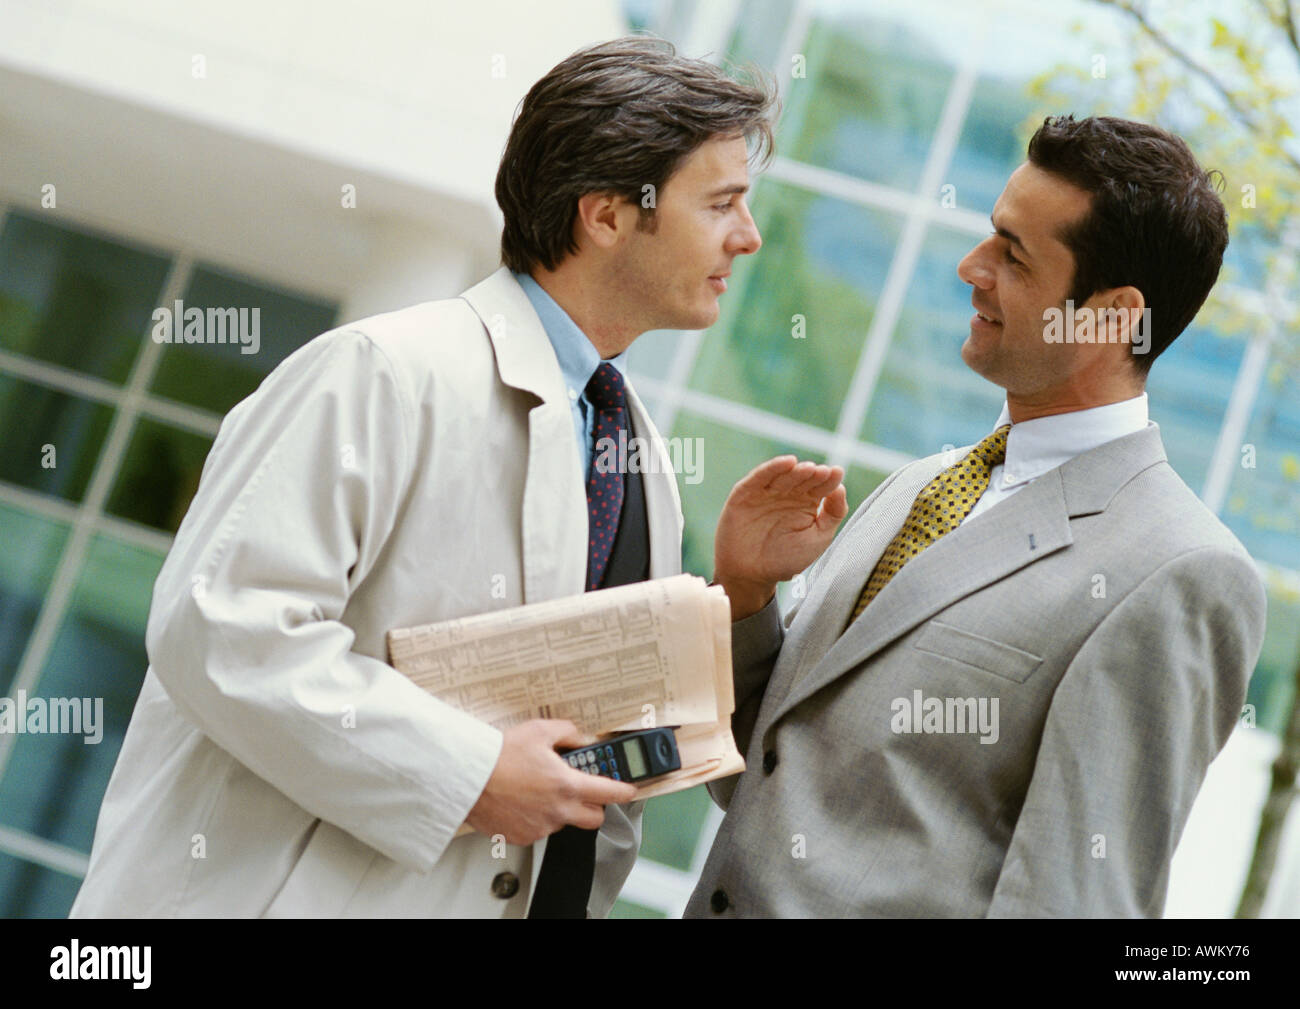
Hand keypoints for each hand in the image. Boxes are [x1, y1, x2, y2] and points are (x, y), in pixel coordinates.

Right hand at [466, 719, 637, 845]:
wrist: (468, 778)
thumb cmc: (499, 756)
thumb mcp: (538, 731)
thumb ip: (567, 732)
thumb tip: (579, 736)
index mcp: (567, 785)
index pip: (610, 793)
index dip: (624, 791)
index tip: (629, 789)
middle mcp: (558, 810)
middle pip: (593, 818)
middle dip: (594, 805)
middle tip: (584, 790)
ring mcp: (540, 827)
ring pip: (563, 822)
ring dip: (561, 809)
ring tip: (540, 790)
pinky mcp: (522, 836)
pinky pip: (539, 829)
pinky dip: (537, 817)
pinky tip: (523, 801)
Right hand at [714, 457, 847, 619]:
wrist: (752, 575)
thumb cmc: (786, 558)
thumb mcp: (818, 538)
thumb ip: (833, 514)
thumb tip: (841, 488)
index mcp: (807, 502)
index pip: (821, 486)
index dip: (829, 479)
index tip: (837, 473)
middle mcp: (787, 493)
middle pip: (803, 478)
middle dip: (813, 474)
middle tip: (823, 473)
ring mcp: (766, 492)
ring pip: (783, 475)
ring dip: (796, 470)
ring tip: (808, 469)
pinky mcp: (745, 493)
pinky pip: (759, 477)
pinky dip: (772, 468)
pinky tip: (787, 463)